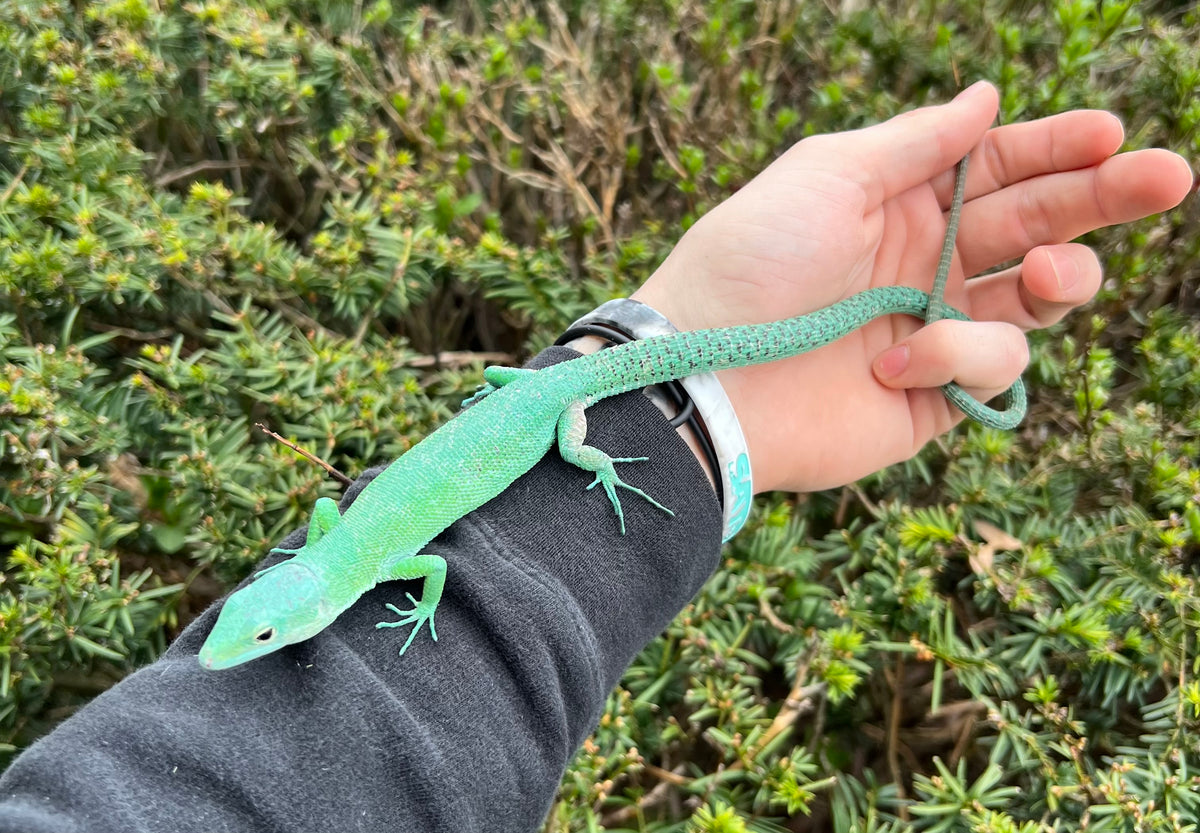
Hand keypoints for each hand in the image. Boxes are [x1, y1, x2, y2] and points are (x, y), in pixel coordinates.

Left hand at [632, 81, 1192, 493]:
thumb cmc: (751, 263)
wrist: (703, 375)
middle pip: (1039, 227)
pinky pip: (993, 369)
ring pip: (1039, 302)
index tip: (1109, 134)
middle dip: (1105, 199)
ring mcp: (932, 333)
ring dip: (1060, 280)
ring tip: (1041, 274)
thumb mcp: (828, 175)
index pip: (998, 169)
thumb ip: (915, 141)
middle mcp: (922, 265)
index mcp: (897, 205)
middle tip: (1169, 177)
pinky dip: (957, 356)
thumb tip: (986, 96)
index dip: (1056, 151)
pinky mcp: (933, 399)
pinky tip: (894, 360)